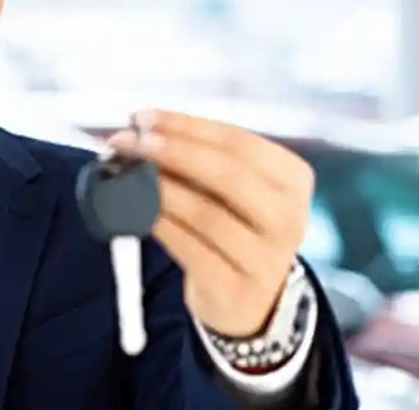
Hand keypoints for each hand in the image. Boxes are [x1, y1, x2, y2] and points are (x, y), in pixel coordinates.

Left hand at [107, 109, 313, 337]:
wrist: (252, 300)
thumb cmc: (235, 224)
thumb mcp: (234, 190)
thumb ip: (200, 159)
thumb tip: (141, 130)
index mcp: (292, 179)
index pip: (237, 142)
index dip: (185, 126)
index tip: (141, 117)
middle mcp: (289, 218)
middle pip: (227, 173)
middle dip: (171, 151)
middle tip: (127, 141)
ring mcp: (267, 259)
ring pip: (205, 213)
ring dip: (158, 188)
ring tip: (126, 173)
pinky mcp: (235, 289)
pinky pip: (189, 248)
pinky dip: (158, 223)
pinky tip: (134, 209)